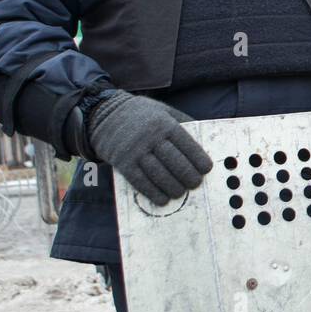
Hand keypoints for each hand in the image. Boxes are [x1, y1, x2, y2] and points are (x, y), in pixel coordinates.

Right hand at [86, 92, 211, 205]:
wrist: (104, 115)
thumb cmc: (141, 115)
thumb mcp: (163, 111)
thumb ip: (182, 123)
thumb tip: (203, 141)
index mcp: (164, 124)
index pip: (186, 144)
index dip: (198, 159)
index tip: (206, 169)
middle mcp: (150, 137)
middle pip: (174, 161)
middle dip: (188, 176)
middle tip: (195, 184)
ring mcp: (135, 150)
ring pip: (158, 173)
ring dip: (172, 187)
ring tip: (180, 193)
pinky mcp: (122, 162)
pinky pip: (139, 181)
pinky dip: (152, 192)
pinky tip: (162, 199)